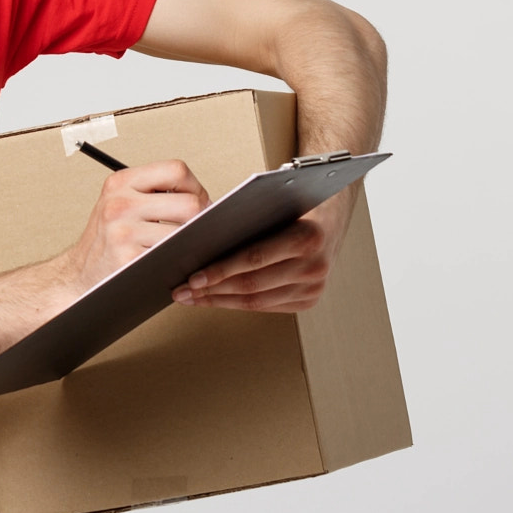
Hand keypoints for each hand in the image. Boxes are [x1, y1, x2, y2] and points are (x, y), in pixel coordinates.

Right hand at [61, 160, 209, 296]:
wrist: (78, 274)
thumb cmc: (108, 239)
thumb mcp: (121, 202)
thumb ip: (154, 192)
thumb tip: (205, 199)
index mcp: (120, 182)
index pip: (176, 170)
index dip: (196, 187)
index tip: (198, 202)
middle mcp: (119, 204)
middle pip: (188, 204)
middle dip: (201, 219)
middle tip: (197, 230)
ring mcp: (122, 232)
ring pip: (184, 234)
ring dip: (190, 244)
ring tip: (181, 247)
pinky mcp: (128, 259)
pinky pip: (172, 257)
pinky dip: (178, 262)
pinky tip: (169, 262)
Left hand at [172, 182, 357, 311]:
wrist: (331, 217)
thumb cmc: (294, 206)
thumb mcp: (272, 205)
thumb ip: (244, 223)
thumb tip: (199, 244)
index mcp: (308, 237)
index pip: (254, 259)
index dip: (220, 271)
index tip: (191, 277)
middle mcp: (315, 266)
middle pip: (252, 286)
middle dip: (212, 290)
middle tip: (182, 291)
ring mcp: (314, 287)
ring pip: (256, 302)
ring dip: (219, 301)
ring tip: (192, 297)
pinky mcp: (308, 300)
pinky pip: (266, 307)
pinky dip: (236, 304)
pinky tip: (215, 299)